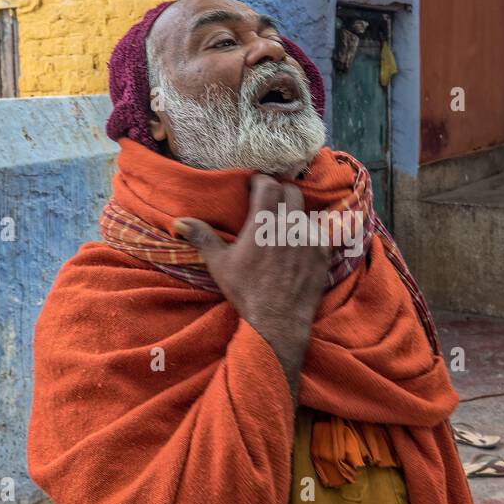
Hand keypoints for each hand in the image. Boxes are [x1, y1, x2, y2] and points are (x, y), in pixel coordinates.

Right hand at [174, 174, 330, 401]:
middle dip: (280, 191)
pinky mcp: (324, 253)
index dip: (261, 181)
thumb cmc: (246, 292)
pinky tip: (299, 243)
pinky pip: (319, 231)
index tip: (254, 185)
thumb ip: (202, 237)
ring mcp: (310, 238)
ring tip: (283, 224)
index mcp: (264, 223)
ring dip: (294, 213)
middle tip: (269, 201)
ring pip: (305, 211)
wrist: (277, 322)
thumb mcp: (219, 264)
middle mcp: (290, 225)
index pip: (269, 184)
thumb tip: (179, 222)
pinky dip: (308, 232)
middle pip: (292, 191)